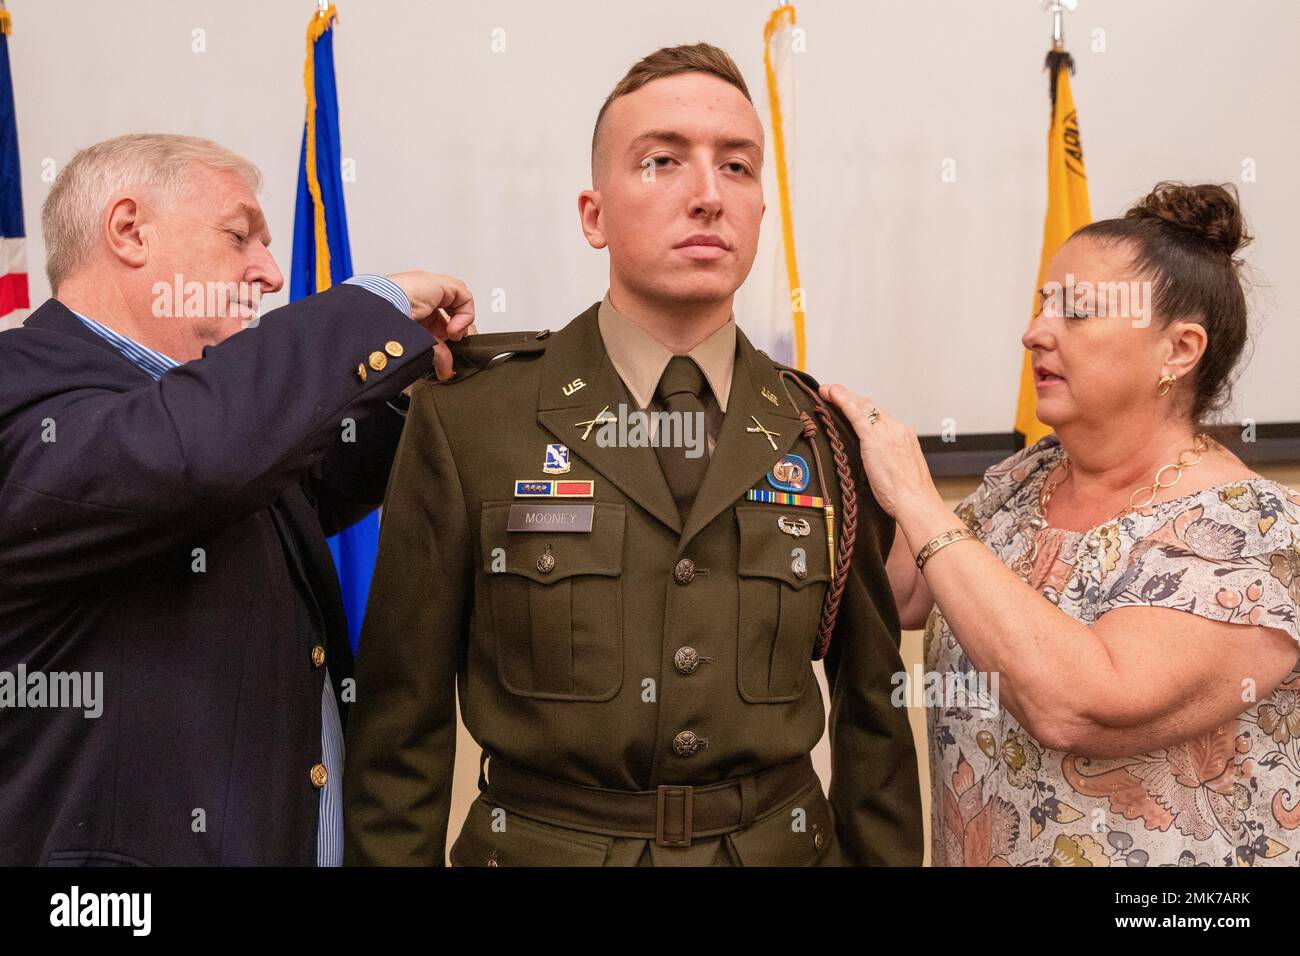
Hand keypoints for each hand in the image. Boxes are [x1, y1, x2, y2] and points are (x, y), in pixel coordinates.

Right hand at [385, 272, 476, 379]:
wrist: (376, 313)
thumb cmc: (383, 325)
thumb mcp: (416, 345)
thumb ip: (435, 356)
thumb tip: (446, 371)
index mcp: (413, 310)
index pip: (440, 322)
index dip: (449, 337)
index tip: (449, 351)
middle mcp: (422, 298)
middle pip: (451, 312)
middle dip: (457, 330)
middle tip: (455, 344)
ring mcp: (431, 289)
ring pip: (458, 302)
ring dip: (461, 322)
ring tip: (452, 336)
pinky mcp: (440, 284)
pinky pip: (463, 297)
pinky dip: (464, 314)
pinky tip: (453, 329)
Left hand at [819, 383, 940, 520]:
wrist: (916, 501)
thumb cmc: (908, 495)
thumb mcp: (897, 472)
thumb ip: (886, 461)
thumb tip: (873, 463)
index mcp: (904, 436)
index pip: (880, 416)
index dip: (861, 407)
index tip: (849, 402)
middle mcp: (897, 429)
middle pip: (870, 407)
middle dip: (850, 398)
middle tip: (832, 391)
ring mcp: (887, 431)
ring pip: (862, 406)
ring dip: (843, 396)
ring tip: (828, 390)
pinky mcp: (875, 438)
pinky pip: (855, 414)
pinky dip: (843, 402)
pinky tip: (832, 395)